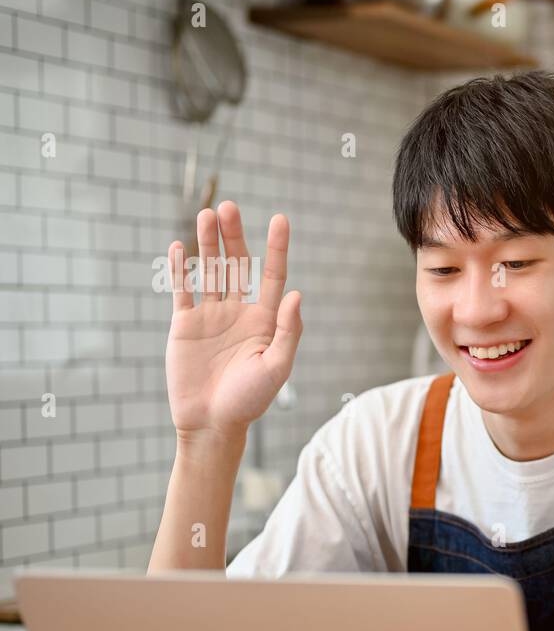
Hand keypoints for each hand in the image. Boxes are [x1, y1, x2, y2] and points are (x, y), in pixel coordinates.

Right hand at [164, 201, 302, 441]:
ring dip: (208, 244)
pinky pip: (182, 291)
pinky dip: (179, 269)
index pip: (272, 276)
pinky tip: (179, 246)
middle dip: (235, 236)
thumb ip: (288, 331)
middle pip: (238, 265)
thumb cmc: (249, 401)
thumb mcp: (276, 367)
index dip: (276, 248)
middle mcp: (238, 313)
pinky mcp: (184, 325)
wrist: (211, 424)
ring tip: (207, 214)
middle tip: (230, 206)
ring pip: (209, 271)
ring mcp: (210, 317)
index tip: (280, 219)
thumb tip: (296, 294)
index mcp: (265, 321)